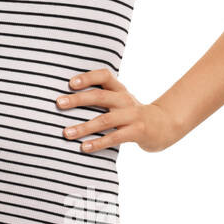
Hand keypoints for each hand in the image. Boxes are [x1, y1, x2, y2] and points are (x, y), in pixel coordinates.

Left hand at [54, 68, 180, 153]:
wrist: (165, 125)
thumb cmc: (132, 113)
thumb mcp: (120, 100)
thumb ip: (100, 97)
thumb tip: (65, 100)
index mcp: (119, 89)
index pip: (104, 76)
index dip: (87, 77)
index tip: (70, 83)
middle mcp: (124, 99)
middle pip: (100, 96)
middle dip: (77, 99)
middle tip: (59, 103)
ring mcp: (132, 115)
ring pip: (105, 120)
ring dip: (83, 127)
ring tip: (66, 133)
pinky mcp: (137, 131)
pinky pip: (114, 137)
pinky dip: (98, 142)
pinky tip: (84, 147)